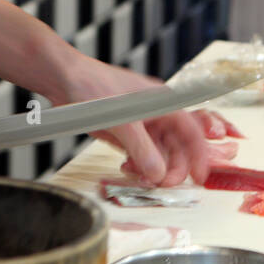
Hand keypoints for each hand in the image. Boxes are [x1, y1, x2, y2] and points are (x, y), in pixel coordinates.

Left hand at [55, 58, 211, 187]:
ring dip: (153, 169)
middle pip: (176, 147)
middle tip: (162, 184)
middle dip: (172, 167)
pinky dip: (137, 166)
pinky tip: (128, 169)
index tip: (200, 176)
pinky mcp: (124, 133)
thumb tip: (158, 173)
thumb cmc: (93, 84)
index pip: (190, 131)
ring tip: (141, 177)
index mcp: (163, 102)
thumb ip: (142, 148)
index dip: (199, 154)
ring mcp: (140, 125)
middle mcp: (155, 114)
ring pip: (158, 154)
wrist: (63, 78)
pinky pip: (139, 155)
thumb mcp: (122, 120)